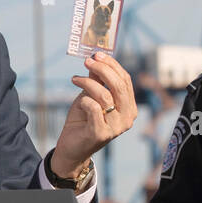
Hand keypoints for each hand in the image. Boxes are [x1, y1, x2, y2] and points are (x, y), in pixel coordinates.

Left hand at [50, 52, 136, 177]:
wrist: (72, 148)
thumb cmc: (83, 121)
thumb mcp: (89, 96)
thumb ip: (96, 80)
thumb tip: (95, 59)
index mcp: (129, 107)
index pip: (125, 80)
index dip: (112, 65)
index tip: (97, 54)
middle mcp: (127, 118)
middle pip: (118, 85)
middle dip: (102, 69)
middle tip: (87, 60)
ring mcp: (116, 127)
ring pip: (105, 95)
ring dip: (88, 83)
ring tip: (75, 79)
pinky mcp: (101, 133)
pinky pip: (93, 107)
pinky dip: (84, 100)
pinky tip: (79, 102)